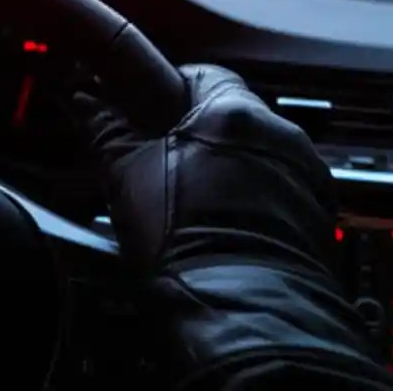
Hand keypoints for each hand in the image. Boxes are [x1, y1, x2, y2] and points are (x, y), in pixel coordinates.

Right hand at [72, 64, 336, 275]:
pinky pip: (278, 190)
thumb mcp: (126, 179)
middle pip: (224, 113)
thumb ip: (101, 123)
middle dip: (188, 133)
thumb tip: (76, 90)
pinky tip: (218, 227)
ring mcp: (304, 177)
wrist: (245, 321)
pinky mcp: (316, 216)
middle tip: (152, 165)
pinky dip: (250, 201)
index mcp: (231, 113)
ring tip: (185, 206)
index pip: (190, 71)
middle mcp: (279, 135)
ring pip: (251, 153)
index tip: (135, 105)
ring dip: (221, 167)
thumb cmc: (190, 255)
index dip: (156, 90)